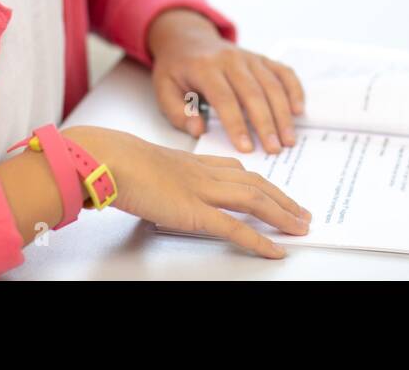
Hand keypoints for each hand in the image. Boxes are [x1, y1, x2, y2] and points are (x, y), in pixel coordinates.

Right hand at [62, 125, 310, 258]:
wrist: (106, 158)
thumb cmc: (114, 161)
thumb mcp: (143, 164)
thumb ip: (159, 176)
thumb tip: (156, 187)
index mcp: (191, 162)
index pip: (236, 169)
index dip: (260, 182)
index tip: (274, 191)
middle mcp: (203, 173)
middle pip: (254, 183)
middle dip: (282, 199)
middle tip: (302, 213)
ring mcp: (201, 191)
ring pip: (254, 200)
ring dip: (281, 215)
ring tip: (300, 228)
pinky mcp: (195, 212)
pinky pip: (235, 228)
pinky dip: (259, 240)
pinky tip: (275, 250)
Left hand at [146, 8, 304, 153]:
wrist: (187, 38)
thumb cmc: (176, 70)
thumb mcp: (163, 90)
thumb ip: (178, 113)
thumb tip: (199, 130)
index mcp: (204, 68)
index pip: (224, 98)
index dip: (236, 124)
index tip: (246, 148)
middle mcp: (230, 59)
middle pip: (253, 93)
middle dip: (266, 123)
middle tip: (275, 149)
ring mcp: (249, 57)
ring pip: (272, 84)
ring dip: (283, 113)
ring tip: (288, 139)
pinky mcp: (262, 58)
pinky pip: (283, 71)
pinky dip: (294, 89)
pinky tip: (298, 110)